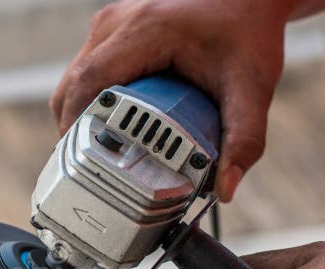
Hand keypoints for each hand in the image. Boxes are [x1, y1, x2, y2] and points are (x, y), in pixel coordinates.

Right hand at [51, 0, 293, 200]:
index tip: (84, 163)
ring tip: (101, 150)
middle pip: (72, 85)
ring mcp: (110, 25)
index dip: (77, 125)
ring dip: (80, 117)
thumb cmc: (247, 32)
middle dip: (76, 130)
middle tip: (93, 168)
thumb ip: (244, 138)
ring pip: (73, 80)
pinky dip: (88, 102)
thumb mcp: (251, 86)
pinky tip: (108, 126)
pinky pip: (84, 73)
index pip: (89, 81)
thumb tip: (225, 189)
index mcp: (146, 29)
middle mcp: (119, 22)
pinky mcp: (111, 33)